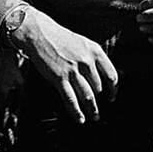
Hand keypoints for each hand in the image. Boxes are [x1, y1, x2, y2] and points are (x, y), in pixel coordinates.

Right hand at [18, 6, 118, 124]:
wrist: (39, 33)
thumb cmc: (60, 38)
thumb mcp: (83, 43)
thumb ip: (93, 58)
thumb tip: (103, 75)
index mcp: (95, 51)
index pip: (111, 75)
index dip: (113, 89)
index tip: (111, 97)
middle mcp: (86, 61)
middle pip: (99, 88)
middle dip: (100, 101)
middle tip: (99, 109)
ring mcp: (73, 70)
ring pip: (88, 96)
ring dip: (92, 110)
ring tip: (93, 117)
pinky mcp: (59, 78)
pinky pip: (71, 99)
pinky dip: (77, 112)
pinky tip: (80, 118)